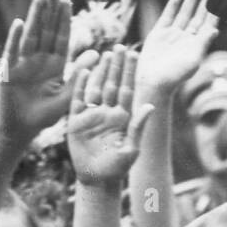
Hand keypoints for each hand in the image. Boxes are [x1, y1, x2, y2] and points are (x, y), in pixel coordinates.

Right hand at [0, 0, 97, 141]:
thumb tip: (98, 54)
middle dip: (50, 11)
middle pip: (45, 30)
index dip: (63, 20)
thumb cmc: (44, 115)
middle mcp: (39, 59)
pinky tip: (19, 23)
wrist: (22, 129)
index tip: (67, 1)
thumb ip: (79, 75)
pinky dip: (15, 38)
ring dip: (35, 17)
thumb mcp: (67, 96)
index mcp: (55, 64)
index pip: (60, 37)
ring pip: (31, 36)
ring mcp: (23, 63)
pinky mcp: (9, 71)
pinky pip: (13, 52)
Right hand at [68, 47, 153, 187]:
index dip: (130, 72)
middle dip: (116, 66)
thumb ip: (138, 127)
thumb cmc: (117, 168)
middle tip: (120, 46)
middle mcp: (108, 112)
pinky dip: (79, 86)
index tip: (134, 54)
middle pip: (112, 84)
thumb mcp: (131, 149)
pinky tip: (83, 71)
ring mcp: (92, 115)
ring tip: (104, 54)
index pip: (127, 90)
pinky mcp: (76, 121)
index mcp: (123, 117)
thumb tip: (150, 107)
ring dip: (100, 72)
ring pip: (96, 88)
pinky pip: (78, 99)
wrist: (96, 180)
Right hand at [135, 0, 218, 97]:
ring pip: (184, 14)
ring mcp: (173, 36)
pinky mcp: (159, 34)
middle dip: (205, 2)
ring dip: (190, 1)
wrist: (153, 82)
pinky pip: (167, 17)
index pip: (208, 24)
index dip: (215, 10)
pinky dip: (172, 7)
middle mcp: (186, 39)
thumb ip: (203, 43)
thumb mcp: (193, 59)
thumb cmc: (176, 75)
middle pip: (198, 16)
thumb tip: (215, 29)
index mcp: (196, 45)